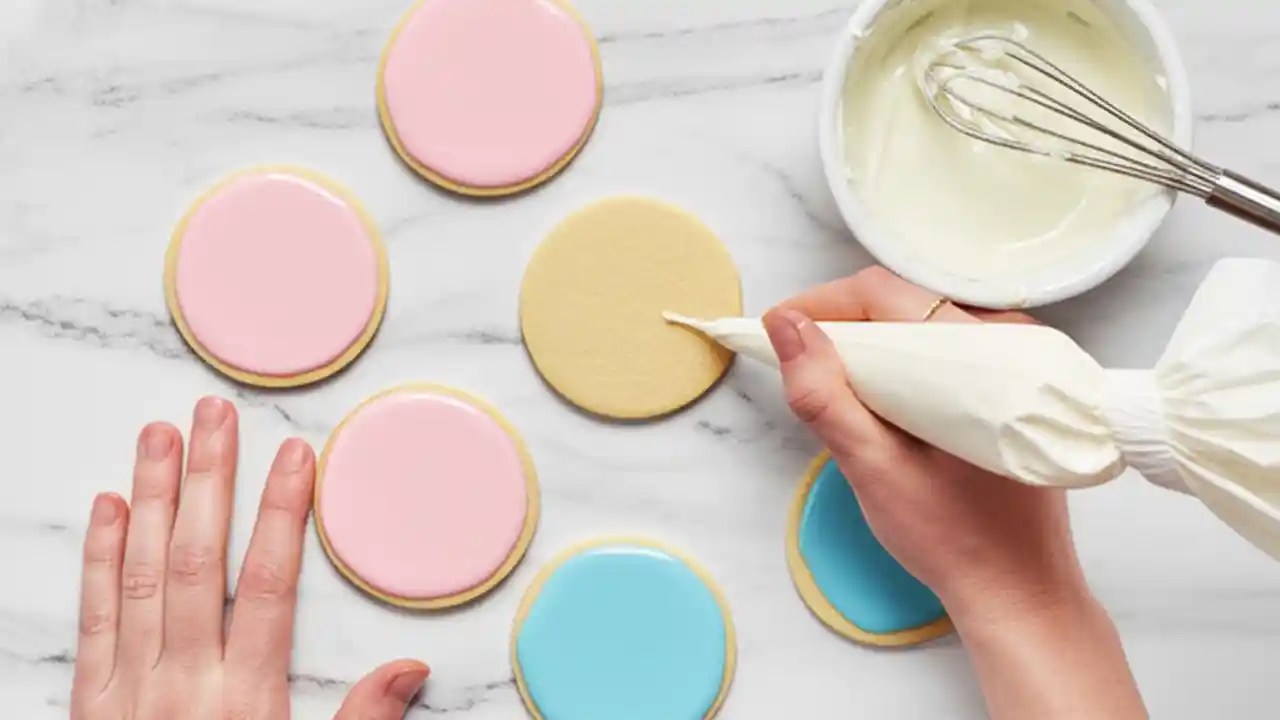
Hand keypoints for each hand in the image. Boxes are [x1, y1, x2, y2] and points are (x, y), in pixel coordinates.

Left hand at [71, 397, 428, 719]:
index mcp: (246, 700)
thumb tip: (411, 667)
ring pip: (140, 577)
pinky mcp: (87, 705)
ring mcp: (128, 691)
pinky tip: (108, 508)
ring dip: (149, 500)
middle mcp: (183, 685)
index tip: (293, 455)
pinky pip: (92, 619)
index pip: (268, 586)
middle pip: (197, 563)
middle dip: (207, 482)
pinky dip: (98, 559)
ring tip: (159, 435)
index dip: (281, 515)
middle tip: (214, 414)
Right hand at [767, 267, 1144, 718]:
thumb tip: (785, 326)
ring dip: (869, 346)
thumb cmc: (953, 539)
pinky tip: (878, 402)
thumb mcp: (873, 469)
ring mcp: (1015, 361)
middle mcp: (1007, 340)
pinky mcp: (1012, 385)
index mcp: (978, 353)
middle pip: (902, 302)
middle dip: (841, 326)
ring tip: (832, 386)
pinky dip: (900, 365)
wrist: (1021, 591)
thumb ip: (825, 396)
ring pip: (920, 325)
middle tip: (798, 367)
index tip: (776, 333)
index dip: (819, 305)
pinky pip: (942, 351)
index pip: (882, 292)